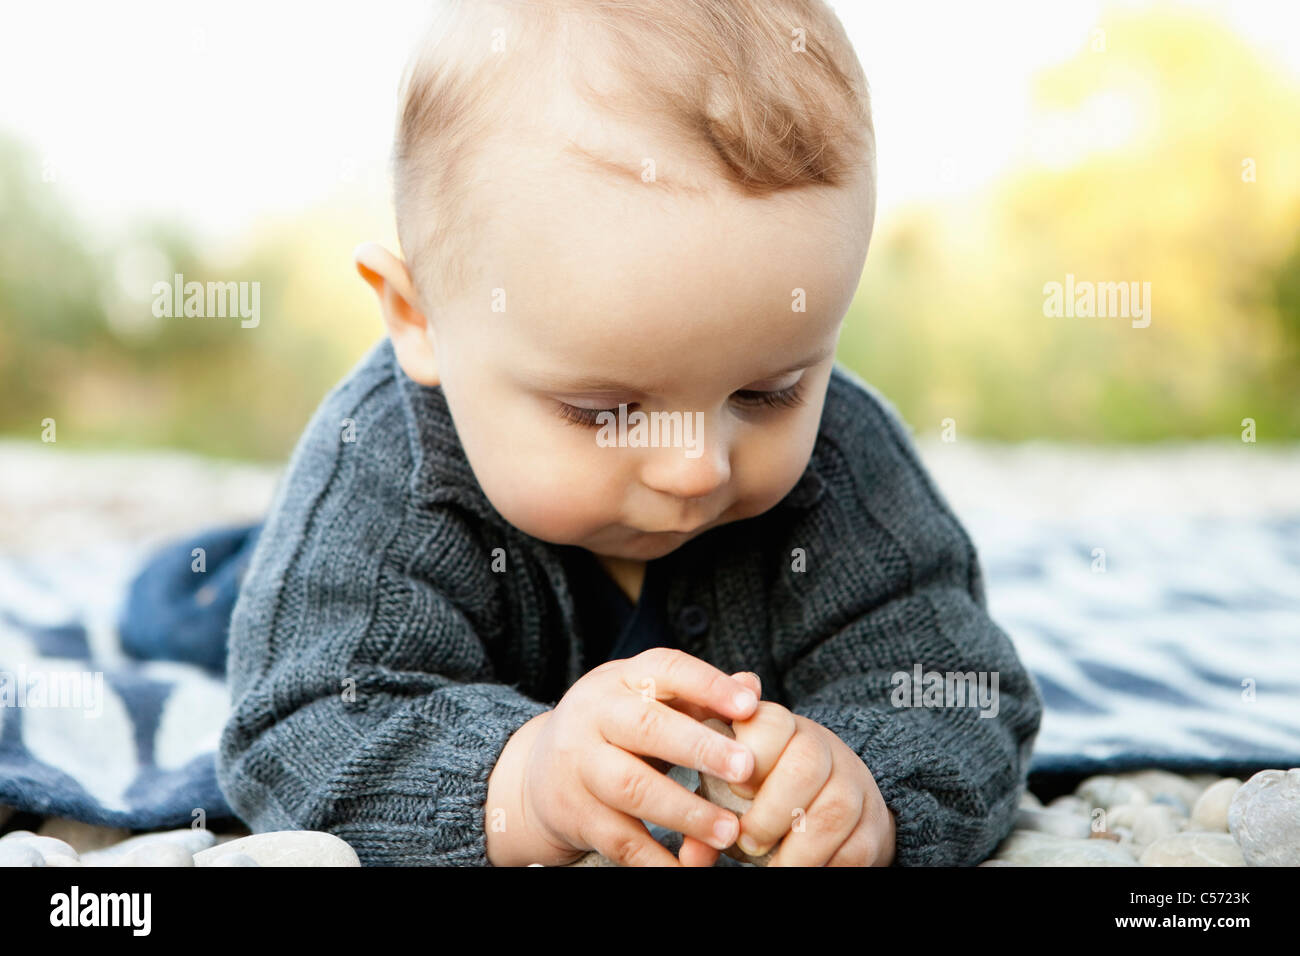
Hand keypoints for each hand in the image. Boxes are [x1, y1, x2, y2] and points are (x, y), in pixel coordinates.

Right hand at [505, 648, 760, 865]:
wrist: (536, 775)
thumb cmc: (616, 731)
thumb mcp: (649, 702)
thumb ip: (700, 697)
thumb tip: (752, 686)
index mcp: (623, 680)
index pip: (666, 669)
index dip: (708, 685)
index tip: (750, 707)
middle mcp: (595, 715)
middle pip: (645, 727)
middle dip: (699, 747)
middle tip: (747, 769)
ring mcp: (580, 765)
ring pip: (632, 787)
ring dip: (685, 812)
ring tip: (728, 832)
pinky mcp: (574, 814)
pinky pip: (619, 840)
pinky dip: (657, 859)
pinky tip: (689, 868)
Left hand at [678, 673, 896, 866]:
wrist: (829, 797)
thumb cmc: (763, 791)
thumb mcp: (733, 789)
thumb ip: (709, 813)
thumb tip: (692, 854)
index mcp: (779, 728)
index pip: (772, 723)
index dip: (755, 753)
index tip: (738, 788)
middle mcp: (821, 746)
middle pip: (806, 764)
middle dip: (772, 811)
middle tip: (748, 843)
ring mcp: (853, 781)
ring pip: (836, 808)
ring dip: (800, 849)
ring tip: (775, 868)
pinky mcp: (875, 820)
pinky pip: (859, 844)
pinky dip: (829, 866)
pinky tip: (805, 871)